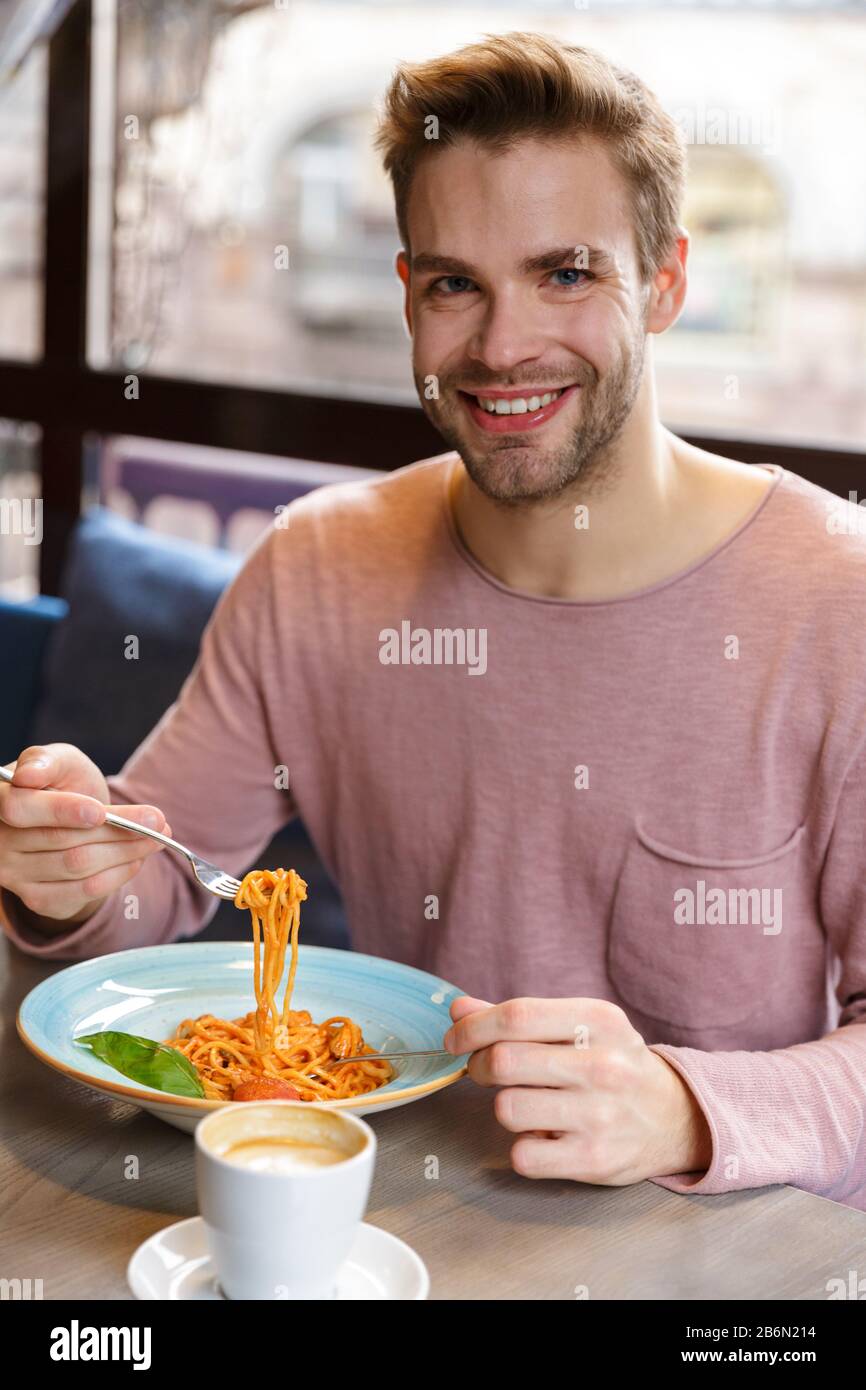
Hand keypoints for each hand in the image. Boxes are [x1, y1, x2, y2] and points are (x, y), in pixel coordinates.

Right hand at [0, 744, 170, 927]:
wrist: (70, 821)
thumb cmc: (62, 784)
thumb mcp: (60, 762)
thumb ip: (47, 761)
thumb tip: (29, 775)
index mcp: (1, 801)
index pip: (22, 809)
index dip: (62, 811)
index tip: (100, 812)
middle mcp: (1, 842)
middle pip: (62, 841)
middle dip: (117, 830)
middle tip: (157, 821)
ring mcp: (15, 875)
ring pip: (77, 867)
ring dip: (126, 852)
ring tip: (157, 837)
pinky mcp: (38, 899)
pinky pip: (83, 892)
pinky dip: (118, 875)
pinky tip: (136, 860)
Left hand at [443, 995, 711, 1183]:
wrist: (674, 1117)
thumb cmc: (612, 1064)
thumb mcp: (578, 1026)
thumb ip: (517, 1018)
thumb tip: (458, 1010)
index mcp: (598, 1020)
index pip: (516, 1016)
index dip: (472, 1027)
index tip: (455, 1039)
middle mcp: (603, 1065)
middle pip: (504, 1061)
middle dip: (480, 1066)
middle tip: (486, 1071)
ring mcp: (600, 1115)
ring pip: (507, 1109)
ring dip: (506, 1107)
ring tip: (530, 1103)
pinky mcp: (594, 1159)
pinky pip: (523, 1155)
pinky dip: (524, 1147)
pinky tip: (546, 1135)